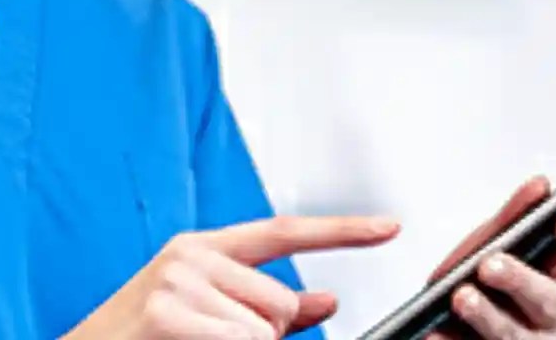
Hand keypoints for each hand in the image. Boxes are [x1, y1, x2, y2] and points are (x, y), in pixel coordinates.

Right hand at [63, 215, 400, 339]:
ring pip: (263, 332)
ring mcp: (175, 285)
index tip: (389, 227)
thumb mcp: (203, 313)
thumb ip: (268, 309)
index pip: (282, 232)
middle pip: (280, 303)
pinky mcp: (167, 315)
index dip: (341, 230)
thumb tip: (328, 302)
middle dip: (264, 336)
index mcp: (198, 250)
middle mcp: (188, 257)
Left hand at [425, 176, 555, 339]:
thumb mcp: (494, 243)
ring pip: (511, 335)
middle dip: (519, 280)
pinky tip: (435, 332)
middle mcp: (549, 317)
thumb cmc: (483, 279)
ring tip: (461, 297)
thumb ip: (515, 217)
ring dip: (485, 315)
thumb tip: (541, 185)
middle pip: (547, 301)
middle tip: (489, 264)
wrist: (448, 318)